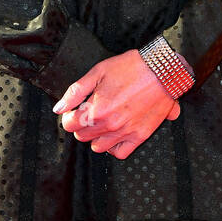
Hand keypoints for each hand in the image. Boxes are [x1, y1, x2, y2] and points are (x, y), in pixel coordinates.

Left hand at [52, 49, 181, 159]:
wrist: (162, 71)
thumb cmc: (131, 67)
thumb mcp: (98, 72)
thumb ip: (75, 92)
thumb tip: (59, 108)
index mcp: (97, 109)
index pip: (70, 124)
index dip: (70, 116)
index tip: (75, 110)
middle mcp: (110, 125)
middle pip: (82, 136)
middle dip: (82, 125)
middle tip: (90, 113)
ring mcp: (125, 132)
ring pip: (98, 147)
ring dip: (96, 136)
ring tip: (102, 123)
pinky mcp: (140, 136)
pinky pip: (120, 153)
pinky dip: (114, 147)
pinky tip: (115, 134)